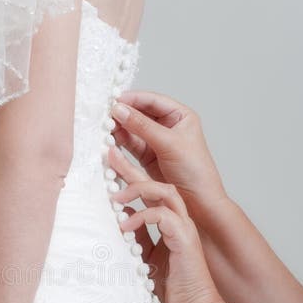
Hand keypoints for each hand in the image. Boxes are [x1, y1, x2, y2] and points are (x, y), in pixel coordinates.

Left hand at [108, 145, 224, 302]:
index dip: (129, 177)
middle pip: (156, 182)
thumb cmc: (173, 286)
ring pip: (164, 192)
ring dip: (137, 189)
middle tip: (109, 154)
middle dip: (130, 168)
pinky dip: (142, 216)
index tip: (109, 165)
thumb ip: (136, 237)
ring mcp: (184, 226)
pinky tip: (125, 225)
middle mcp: (179, 219)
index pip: (149, 191)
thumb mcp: (145, 257)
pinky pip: (163, 215)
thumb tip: (120, 219)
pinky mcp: (185, 237)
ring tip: (115, 196)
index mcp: (170, 222)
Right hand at [111, 90, 226, 223]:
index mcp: (180, 116)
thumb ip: (143, 126)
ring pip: (133, 129)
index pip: (153, 101)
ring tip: (104, 128)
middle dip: (123, 114)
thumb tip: (119, 110)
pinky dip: (119, 142)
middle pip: (140, 114)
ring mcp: (156, 142)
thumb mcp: (169, 143)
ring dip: (119, 128)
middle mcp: (168, 126)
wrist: (198, 203)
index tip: (114, 100)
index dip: (134, 99)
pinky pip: (130, 144)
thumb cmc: (195, 171)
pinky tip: (110, 140)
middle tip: (105, 115)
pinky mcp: (147, 157)